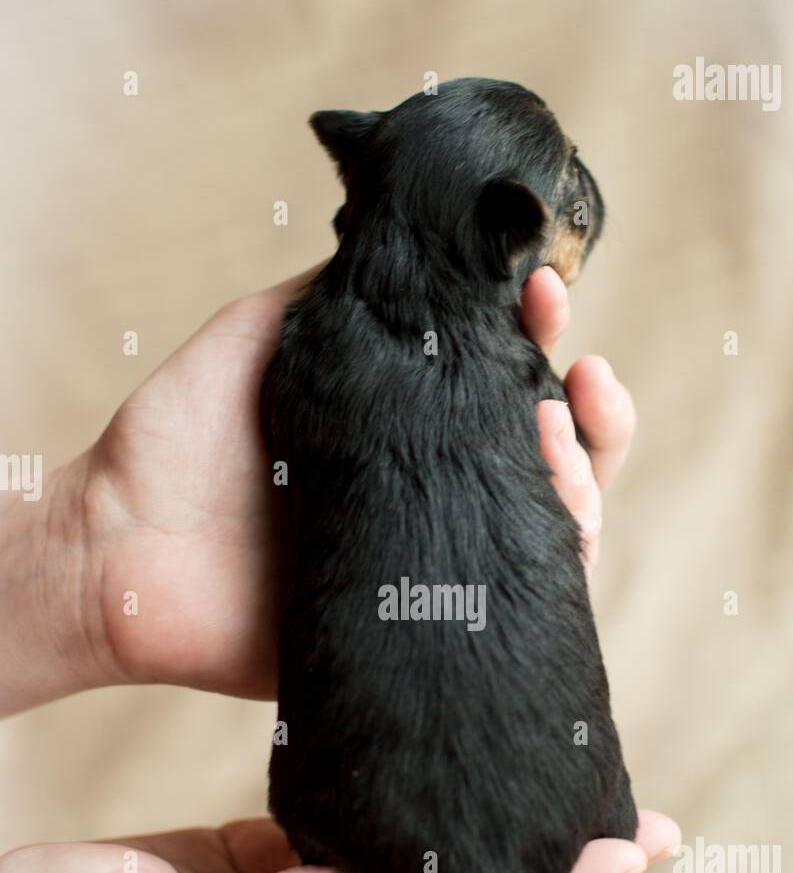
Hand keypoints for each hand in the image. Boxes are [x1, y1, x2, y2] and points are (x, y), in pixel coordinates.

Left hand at [0, 264, 635, 711]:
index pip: (503, 387)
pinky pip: (517, 609)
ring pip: (554, 534)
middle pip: (552, 463)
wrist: (121, 549)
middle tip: (577, 372)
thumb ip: (340, 297)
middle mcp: (429, 496)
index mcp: (404, 431)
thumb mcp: (264, 334)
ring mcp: (430, 566)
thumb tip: (418, 243)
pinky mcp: (420, 630)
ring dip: (583, 478)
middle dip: (590, 413)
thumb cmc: (179, 439)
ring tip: (558, 431)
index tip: (546, 290)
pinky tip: (558, 514)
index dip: (540, 338)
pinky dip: (558, 562)